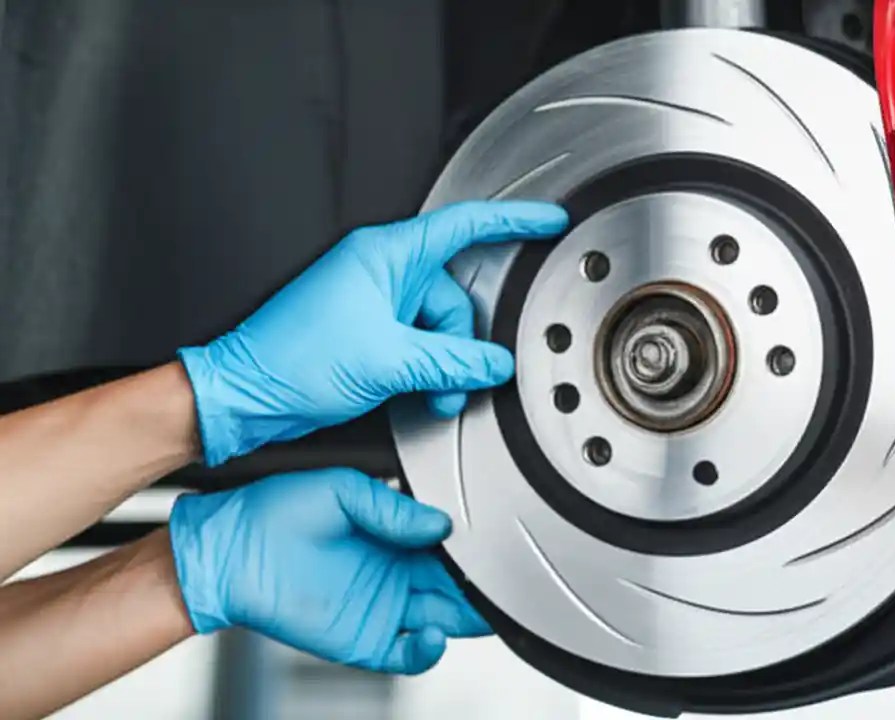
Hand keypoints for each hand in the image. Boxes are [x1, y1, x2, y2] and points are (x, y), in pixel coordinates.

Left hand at [168, 468, 488, 673]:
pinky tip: (433, 635)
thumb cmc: (274, 513)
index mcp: (396, 534)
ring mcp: (383, 609)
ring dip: (467, 617)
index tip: (492, 540)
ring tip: (481, 607)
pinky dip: (429, 651)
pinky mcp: (365, 640)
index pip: (450, 544)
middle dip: (481, 584)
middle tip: (500, 578)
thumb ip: (392, 508)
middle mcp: (396, 573)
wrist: (230, 552)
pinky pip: (409, 656)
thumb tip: (438, 524)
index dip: (474, 545)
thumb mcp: (343, 490)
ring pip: (444, 620)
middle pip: (457, 585)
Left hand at [179, 200, 567, 465]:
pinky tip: (418, 394)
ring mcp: (376, 305)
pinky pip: (418, 347)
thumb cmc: (291, 361)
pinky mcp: (370, 334)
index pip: (463, 225)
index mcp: (384, 256)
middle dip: (464, 342)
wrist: (246, 395)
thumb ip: (451, 361)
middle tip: (462, 377)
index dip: (513, 221)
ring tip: (430, 395)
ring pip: (440, 329)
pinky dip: (426, 373)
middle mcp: (381, 274)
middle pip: (455, 296)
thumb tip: (491, 364)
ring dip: (444, 367)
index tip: (546, 220)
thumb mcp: (388, 360)